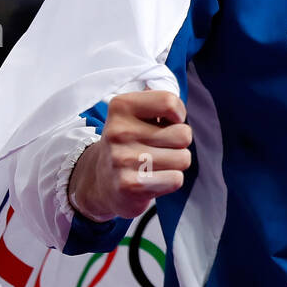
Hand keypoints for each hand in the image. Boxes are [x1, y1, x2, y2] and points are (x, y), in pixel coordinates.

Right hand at [67, 90, 192, 221]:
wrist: (102, 182)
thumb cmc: (131, 143)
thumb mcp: (137, 114)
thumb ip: (160, 104)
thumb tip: (178, 110)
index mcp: (121, 106)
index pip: (169, 102)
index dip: (178, 115)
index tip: (168, 123)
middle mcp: (119, 131)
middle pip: (183, 134)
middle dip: (179, 143)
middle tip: (160, 147)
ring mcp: (122, 159)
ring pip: (183, 158)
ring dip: (176, 163)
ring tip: (156, 163)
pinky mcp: (130, 185)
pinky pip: (176, 179)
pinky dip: (170, 181)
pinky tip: (153, 178)